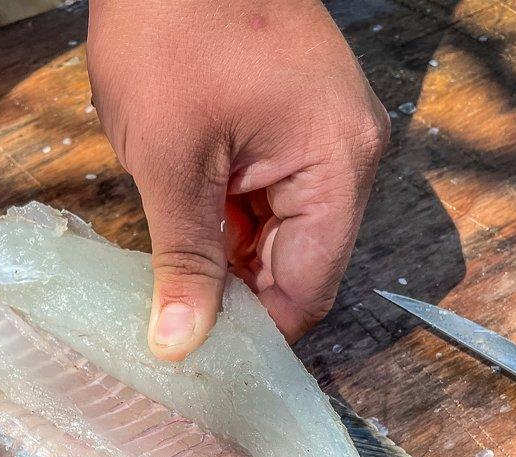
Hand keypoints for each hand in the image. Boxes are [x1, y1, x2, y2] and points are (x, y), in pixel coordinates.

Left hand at [88, 0, 389, 359]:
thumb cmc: (171, 28)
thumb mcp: (169, 159)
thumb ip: (184, 259)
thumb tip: (181, 344)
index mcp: (337, 162)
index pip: (308, 286)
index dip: (259, 332)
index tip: (204, 363)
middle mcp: (347, 153)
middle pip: (300, 263)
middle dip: (239, 296)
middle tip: (173, 331)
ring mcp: (322, 134)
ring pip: (280, 233)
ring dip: (228, 257)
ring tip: (169, 280)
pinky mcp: (292, 121)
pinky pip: (269, 195)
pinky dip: (228, 220)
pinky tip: (183, 233)